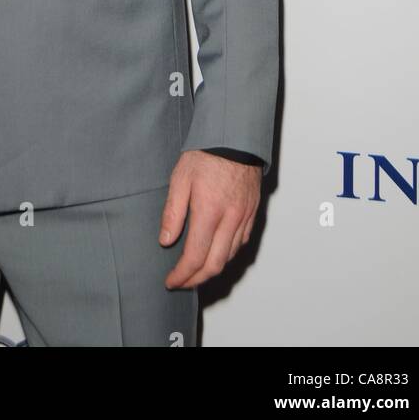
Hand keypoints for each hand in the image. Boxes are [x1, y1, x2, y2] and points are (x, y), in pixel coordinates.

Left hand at [158, 149, 260, 287]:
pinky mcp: (252, 213)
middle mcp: (230, 219)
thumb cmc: (206, 154)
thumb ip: (173, 212)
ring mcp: (244, 217)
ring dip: (211, 269)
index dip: (182, 274)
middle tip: (182, 282)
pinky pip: (241, 243)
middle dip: (196, 279)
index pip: (195, 256)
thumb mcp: (180, 178)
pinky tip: (215, 253)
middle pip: (214, 264)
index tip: (171, 281)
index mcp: (209, 211)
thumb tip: (166, 240)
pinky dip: (227, 255)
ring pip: (229, 256)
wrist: (235, 137)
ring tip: (195, 271)